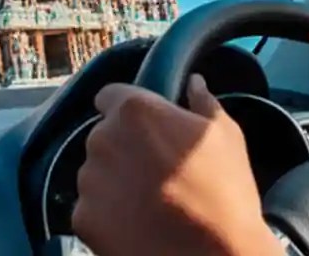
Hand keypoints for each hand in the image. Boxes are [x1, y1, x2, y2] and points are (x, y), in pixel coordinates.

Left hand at [73, 75, 283, 255]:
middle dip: (123, 148)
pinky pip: (91, 208)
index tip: (143, 126)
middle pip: (104, 136)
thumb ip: (203, 102)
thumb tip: (194, 82)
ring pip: (95, 173)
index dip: (125, 109)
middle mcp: (103, 139)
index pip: (109, 95)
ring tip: (149, 201)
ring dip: (114, 181)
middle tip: (156, 170)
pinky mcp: (82, 218)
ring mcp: (89, 180)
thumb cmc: (225, 192)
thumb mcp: (226, 136)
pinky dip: (107, 215)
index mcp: (135, 111)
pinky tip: (138, 224)